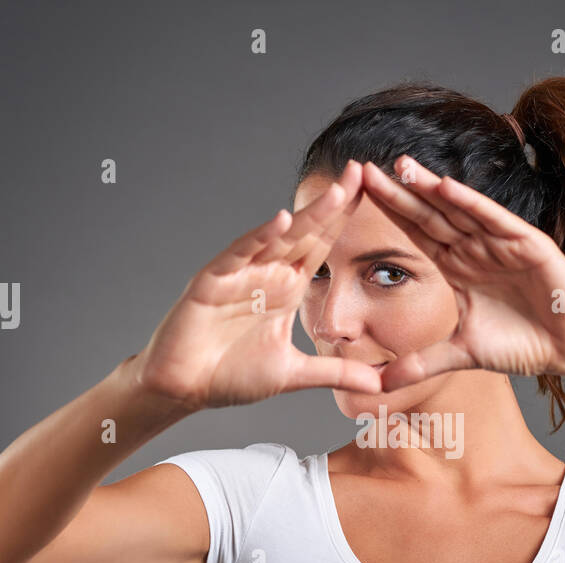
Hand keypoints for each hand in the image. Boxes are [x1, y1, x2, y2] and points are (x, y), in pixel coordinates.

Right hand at [135, 159, 383, 410]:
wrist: (184, 389)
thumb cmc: (230, 375)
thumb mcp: (294, 374)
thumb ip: (336, 373)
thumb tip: (379, 387)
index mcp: (287, 288)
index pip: (323, 247)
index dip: (345, 221)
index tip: (374, 194)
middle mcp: (266, 273)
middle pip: (306, 232)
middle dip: (333, 204)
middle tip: (360, 171)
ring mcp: (240, 274)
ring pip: (278, 238)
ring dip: (306, 216)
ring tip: (336, 192)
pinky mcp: (212, 282)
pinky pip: (239, 255)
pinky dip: (259, 237)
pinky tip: (282, 220)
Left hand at [359, 155, 564, 390]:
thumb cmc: (523, 344)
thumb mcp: (462, 354)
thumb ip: (421, 364)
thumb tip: (378, 385)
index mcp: (458, 268)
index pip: (417, 235)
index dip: (390, 216)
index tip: (357, 197)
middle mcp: (475, 249)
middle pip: (430, 216)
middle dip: (399, 194)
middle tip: (364, 170)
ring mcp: (500, 243)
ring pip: (458, 211)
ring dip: (429, 188)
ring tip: (400, 167)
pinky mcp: (527, 244)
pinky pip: (494, 219)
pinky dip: (470, 203)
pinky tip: (445, 186)